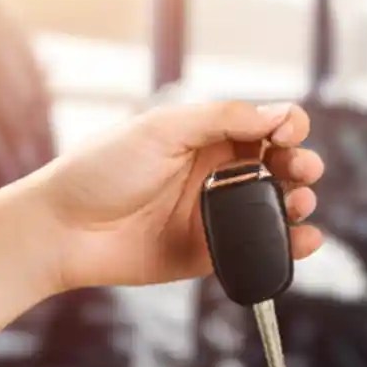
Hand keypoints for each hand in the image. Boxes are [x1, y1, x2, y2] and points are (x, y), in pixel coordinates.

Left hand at [28, 100, 323, 289]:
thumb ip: (222, 118)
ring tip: (299, 204)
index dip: (288, 125)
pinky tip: (304, 240)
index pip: (265, 124)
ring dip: (301, 202)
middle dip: (302, 164)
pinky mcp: (212, 253)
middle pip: (281, 164)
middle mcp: (219, 172)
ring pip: (277, 206)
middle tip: (302, 170)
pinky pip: (260, 248)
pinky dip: (291, 246)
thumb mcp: (162, 129)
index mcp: (208, 135)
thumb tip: (277, 113)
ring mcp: (218, 213)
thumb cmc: (101, 170)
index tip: (289, 134)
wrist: (62, 231)